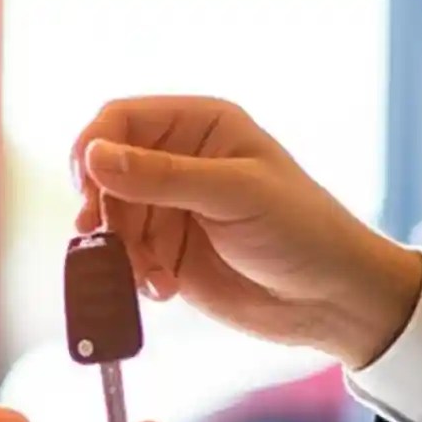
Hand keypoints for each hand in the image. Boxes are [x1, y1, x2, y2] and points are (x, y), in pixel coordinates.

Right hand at [71, 96, 421, 368]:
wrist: (333, 300)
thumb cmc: (302, 231)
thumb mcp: (235, 195)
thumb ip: (164, 178)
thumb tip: (95, 157)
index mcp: (201, 127)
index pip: (121, 120)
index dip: (94, 148)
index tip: (87, 187)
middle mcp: (179, 163)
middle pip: (106, 173)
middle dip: (101, 208)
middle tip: (100, 239)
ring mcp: (172, 210)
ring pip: (111, 221)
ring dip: (120, 251)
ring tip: (153, 277)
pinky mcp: (169, 255)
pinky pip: (125, 259)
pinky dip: (133, 276)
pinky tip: (165, 290)